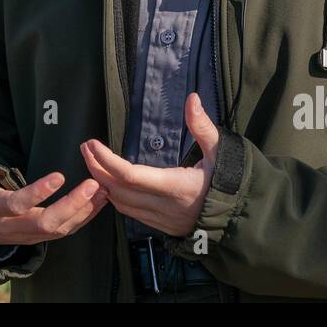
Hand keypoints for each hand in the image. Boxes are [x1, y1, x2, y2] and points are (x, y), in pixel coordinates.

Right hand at [0, 135, 109, 245]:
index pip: (16, 204)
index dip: (37, 193)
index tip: (60, 176)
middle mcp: (10, 226)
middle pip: (45, 222)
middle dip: (72, 205)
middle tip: (94, 184)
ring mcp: (24, 234)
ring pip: (58, 230)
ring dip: (83, 212)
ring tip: (103, 191)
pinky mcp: (35, 237)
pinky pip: (63, 232)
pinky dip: (83, 218)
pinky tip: (98, 202)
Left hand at [80, 93, 218, 237]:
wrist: (240, 220)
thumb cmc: (230, 184)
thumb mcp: (220, 152)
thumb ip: (203, 126)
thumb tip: (192, 99)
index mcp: (175, 187)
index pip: (130, 175)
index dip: (106, 160)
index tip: (92, 144)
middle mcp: (163, 206)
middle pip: (118, 190)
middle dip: (97, 169)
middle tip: (85, 148)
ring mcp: (160, 219)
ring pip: (120, 204)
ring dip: (103, 184)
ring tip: (93, 162)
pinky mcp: (160, 227)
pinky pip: (130, 213)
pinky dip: (116, 197)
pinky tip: (111, 183)